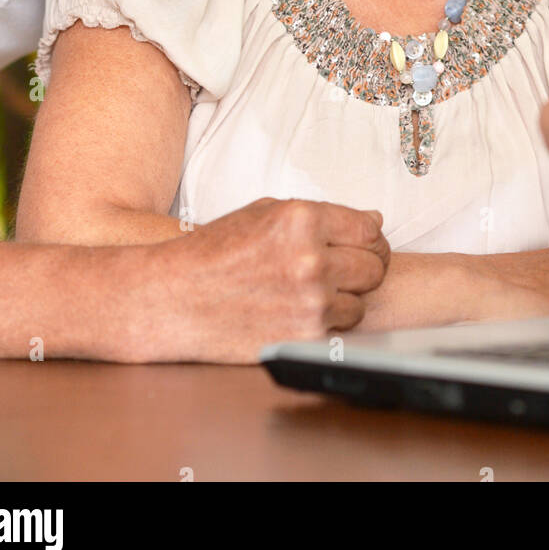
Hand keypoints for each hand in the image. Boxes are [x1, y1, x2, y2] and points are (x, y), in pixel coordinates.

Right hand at [121, 197, 389, 363]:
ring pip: (363, 300)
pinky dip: (329, 322)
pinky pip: (341, 329)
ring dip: (347, 297)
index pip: (370, 229)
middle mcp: (310, 258)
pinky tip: (301, 311)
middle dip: (365, 266)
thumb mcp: (264, 213)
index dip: (370, 237)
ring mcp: (310, 301)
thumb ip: (322, 215)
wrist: (173, 298)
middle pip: (375, 266)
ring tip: (314, 291)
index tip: (363, 244)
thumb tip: (374, 220)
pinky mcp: (303, 336)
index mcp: (301, 219)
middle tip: (344, 269)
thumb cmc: (215, 251)